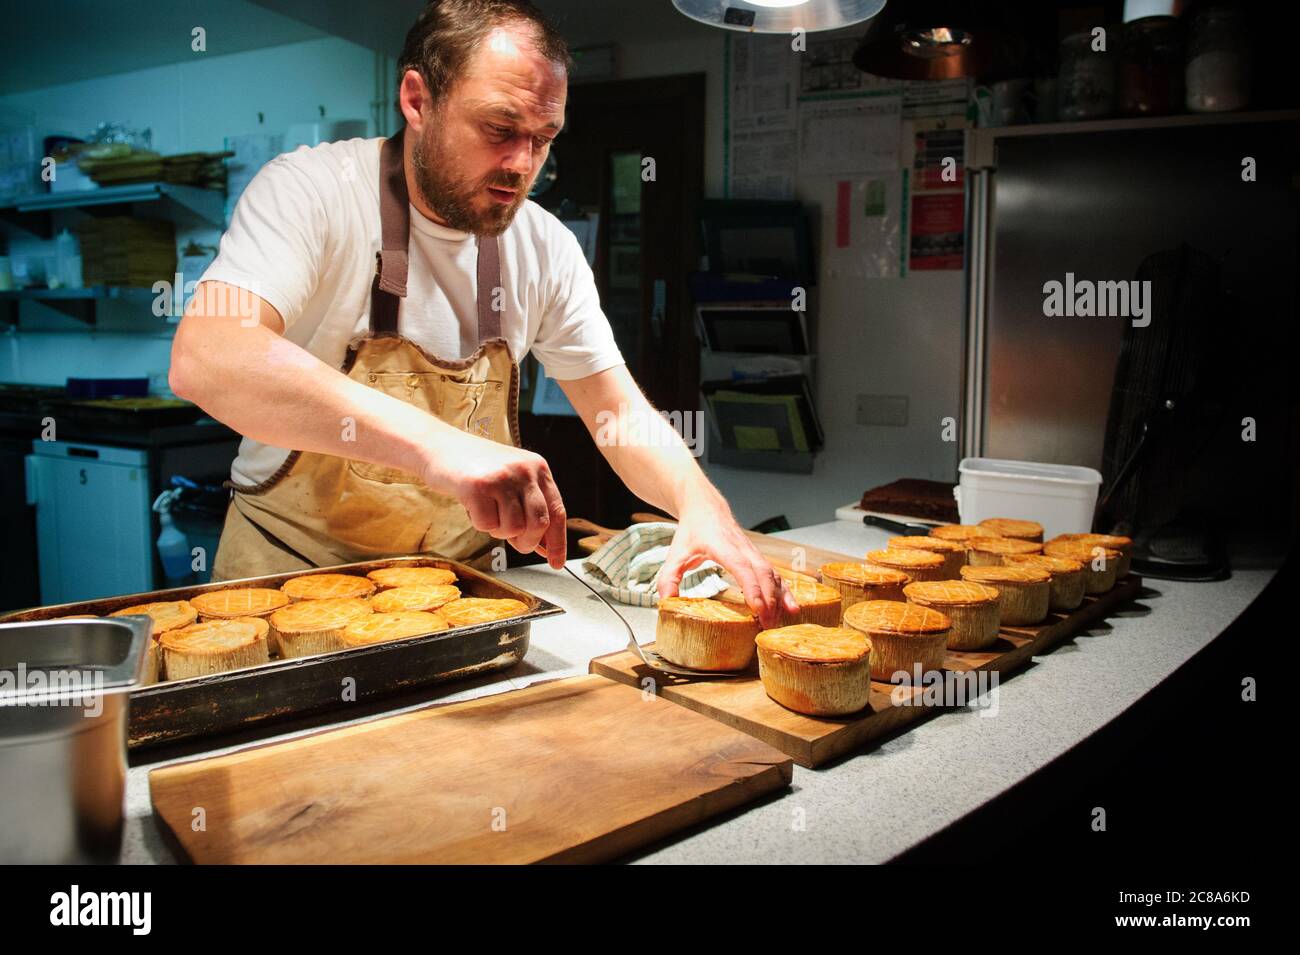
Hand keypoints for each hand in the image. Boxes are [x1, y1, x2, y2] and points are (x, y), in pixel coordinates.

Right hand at [423, 432, 567, 568]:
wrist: (440, 446)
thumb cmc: (477, 467)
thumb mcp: (512, 480)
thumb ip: (530, 507)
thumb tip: (547, 546)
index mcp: (538, 468)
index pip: (557, 512)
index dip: (558, 542)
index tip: (556, 563)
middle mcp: (525, 470)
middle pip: (539, 524)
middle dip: (527, 542)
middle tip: (514, 542)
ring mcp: (502, 477)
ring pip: (513, 528)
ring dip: (499, 531)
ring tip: (488, 512)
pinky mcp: (478, 486)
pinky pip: (487, 525)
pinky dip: (480, 524)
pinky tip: (474, 506)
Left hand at [656, 503, 798, 629]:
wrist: (705, 507)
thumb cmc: (692, 530)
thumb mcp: (675, 554)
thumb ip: (668, 578)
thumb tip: (667, 602)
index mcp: (723, 547)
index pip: (742, 569)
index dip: (752, 588)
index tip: (757, 609)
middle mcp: (743, 549)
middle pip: (763, 574)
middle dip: (769, 600)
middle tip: (768, 624)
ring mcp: (753, 552)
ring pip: (773, 574)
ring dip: (779, 597)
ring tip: (781, 619)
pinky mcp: (757, 557)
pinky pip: (774, 574)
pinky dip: (784, 590)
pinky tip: (790, 606)